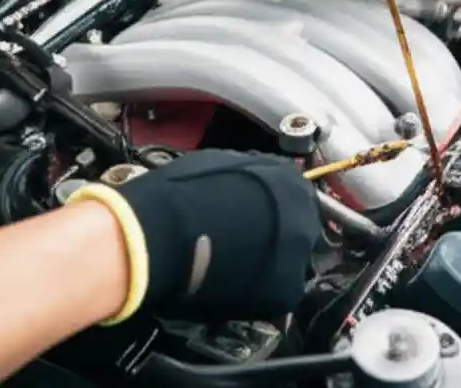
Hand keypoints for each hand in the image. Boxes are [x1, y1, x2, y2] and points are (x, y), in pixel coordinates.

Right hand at [74, 150, 319, 321]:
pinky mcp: (284, 292)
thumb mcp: (220, 166)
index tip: (255, 222)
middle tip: (242, 247)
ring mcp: (298, 256)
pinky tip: (230, 288)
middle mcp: (303, 216)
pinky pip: (277, 294)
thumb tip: (247, 189)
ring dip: (268, 267)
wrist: (156, 235)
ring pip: (290, 265)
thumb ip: (247, 179)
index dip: (272, 213)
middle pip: (298, 232)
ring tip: (233, 270)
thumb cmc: (178, 195)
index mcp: (290, 181)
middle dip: (274, 239)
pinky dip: (257, 294)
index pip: (295, 200)